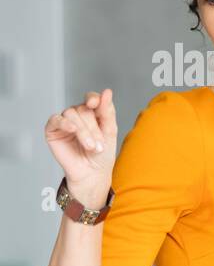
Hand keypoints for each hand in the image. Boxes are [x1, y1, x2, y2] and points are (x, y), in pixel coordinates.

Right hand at [44, 89, 117, 203]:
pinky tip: (72, 130)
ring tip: (91, 147)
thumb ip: (107, 112)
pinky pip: (55, 119)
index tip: (95, 104)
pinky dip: (65, 123)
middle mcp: (78, 115)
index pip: (91, 98)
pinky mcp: (53, 130)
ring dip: (83, 131)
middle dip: (93, 128)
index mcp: (93, 113)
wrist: (92, 174)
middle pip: (83, 109)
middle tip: (98, 145)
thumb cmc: (102, 155)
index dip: (94, 98)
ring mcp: (65, 122)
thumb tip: (107, 91)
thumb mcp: (110, 132)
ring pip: (71, 114)